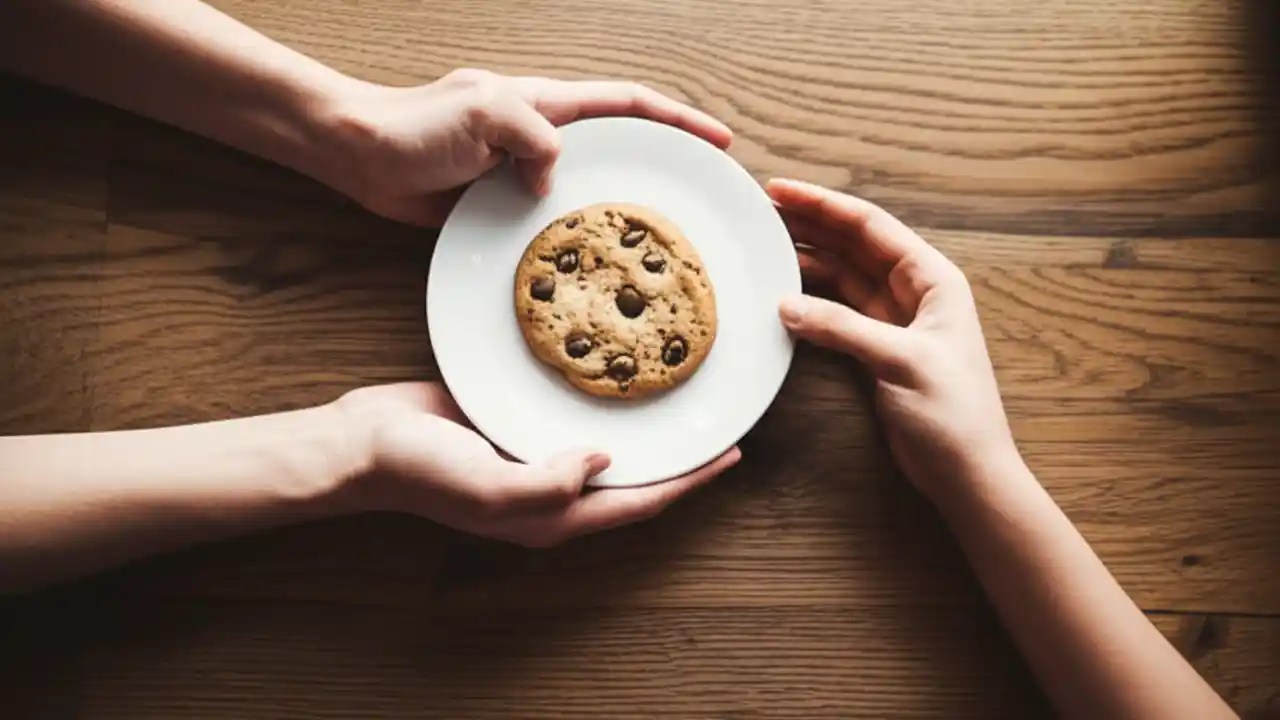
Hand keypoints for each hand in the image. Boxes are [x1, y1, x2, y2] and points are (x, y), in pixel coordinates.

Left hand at [317, 69, 732, 225]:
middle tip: (699, 201)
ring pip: (588, 189)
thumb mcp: (483, 113)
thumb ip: (533, 138)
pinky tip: (592, 264)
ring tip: (658, 243)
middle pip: (618, 146)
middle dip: (662, 166)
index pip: (627, 104)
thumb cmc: (415, 126)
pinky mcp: (503, 206)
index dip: (677, 120)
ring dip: (620, 209)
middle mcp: (542, 137)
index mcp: (546, 104)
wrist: (361, 155)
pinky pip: (552, 221)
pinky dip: (575, 238)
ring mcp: (524, 173)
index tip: (719, 141)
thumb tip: (556, 182)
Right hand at [333, 382, 739, 546]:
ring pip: (607, 448)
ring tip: (683, 399)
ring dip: (644, 428)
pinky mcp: (514, 424)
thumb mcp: (486, 485)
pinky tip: (618, 375)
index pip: (638, 502)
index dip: (688, 482)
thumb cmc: (418, 469)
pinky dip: (602, 404)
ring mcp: (532, 457)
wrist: (363, 440)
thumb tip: (603, 461)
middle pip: (632, 478)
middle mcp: (549, 491)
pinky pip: (572, 417)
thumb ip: (547, 484)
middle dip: (678, 459)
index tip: (731, 456)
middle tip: (721, 425)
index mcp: (550, 517)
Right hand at [769, 179, 1018, 499]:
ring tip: (763, 247)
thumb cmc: (954, 414)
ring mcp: (894, 320)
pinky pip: (838, 311)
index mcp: (932, 279)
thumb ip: (842, 329)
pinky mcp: (877, 349)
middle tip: (761, 213)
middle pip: (853, 245)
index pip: (869, 227)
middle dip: (809, 225)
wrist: (968, 473)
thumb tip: (786, 305)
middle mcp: (914, 292)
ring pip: (842, 276)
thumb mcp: (900, 362)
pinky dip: (811, 300)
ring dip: (806, 260)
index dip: (823, 205)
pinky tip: (782, 294)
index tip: (779, 191)